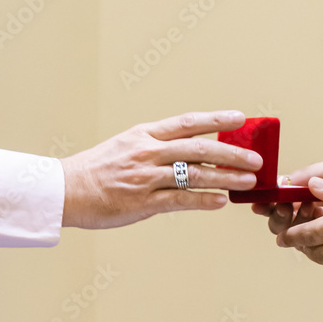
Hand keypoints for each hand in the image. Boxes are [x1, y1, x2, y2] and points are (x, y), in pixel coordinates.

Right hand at [61, 110, 262, 228]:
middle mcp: (148, 152)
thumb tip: (193, 148)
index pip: (188, 122)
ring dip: (226, 177)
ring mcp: (146, 178)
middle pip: (199, 148)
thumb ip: (158, 146)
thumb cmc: (98, 170)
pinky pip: (180, 200)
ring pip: (194, 175)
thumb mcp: (127, 145)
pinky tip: (222, 202)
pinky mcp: (143, 203)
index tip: (241, 118)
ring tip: (249, 181)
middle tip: (256, 158)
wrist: (66, 191)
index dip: (217, 120)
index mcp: (145, 135)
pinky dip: (203, 201)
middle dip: (232, 153)